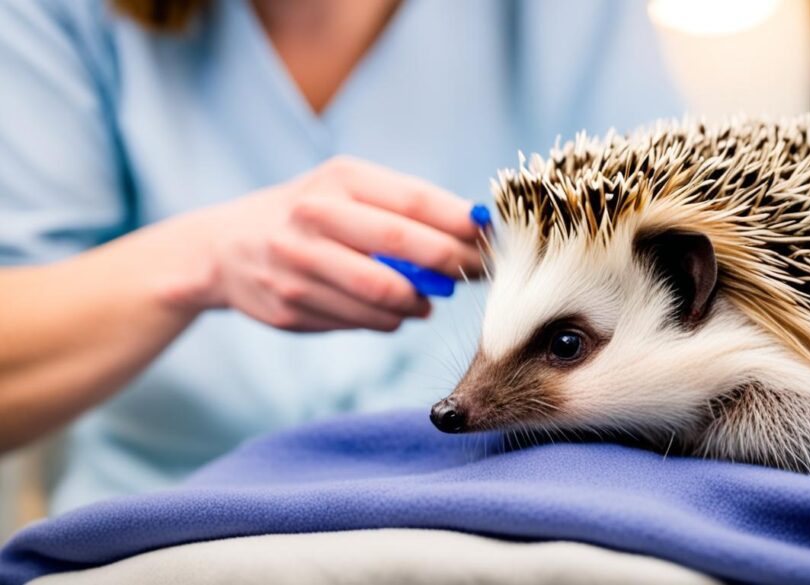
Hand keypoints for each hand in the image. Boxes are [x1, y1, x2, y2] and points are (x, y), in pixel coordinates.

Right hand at [171, 157, 483, 331]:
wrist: (225, 248)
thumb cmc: (309, 214)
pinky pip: (363, 321)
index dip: (461, 224)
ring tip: (429, 300)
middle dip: (452, 264)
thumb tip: (476, 233)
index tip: (492, 239)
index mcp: (339, 180)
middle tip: (475, 274)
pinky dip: (390, 320)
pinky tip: (394, 311)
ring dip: (421, 302)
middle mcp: (315, 217)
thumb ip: (405, 208)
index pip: (415, 200)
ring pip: (386, 295)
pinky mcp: (291, 305)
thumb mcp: (348, 190)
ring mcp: (299, 263)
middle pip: (404, 246)